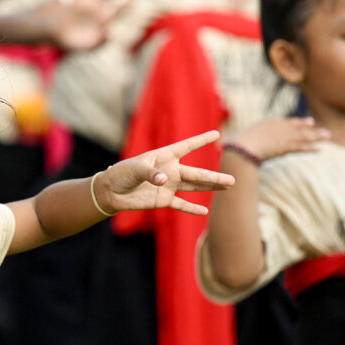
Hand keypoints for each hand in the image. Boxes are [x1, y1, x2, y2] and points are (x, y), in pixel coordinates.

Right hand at [51, 0, 134, 51]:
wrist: (45, 35)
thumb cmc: (63, 43)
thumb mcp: (79, 47)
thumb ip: (96, 44)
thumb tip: (111, 34)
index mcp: (101, 26)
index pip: (119, 12)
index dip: (129, 3)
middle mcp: (97, 15)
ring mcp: (87, 7)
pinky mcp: (76, 2)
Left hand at [98, 130, 234, 215]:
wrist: (111, 191)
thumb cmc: (122, 173)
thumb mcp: (135, 169)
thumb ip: (150, 173)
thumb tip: (164, 181)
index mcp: (164, 156)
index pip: (186, 146)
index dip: (200, 140)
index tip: (217, 134)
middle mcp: (171, 170)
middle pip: (196, 173)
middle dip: (214, 177)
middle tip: (233, 179)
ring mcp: (169, 186)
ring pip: (194, 187)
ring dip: (210, 188)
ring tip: (227, 188)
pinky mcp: (164, 200)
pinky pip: (181, 204)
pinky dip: (191, 208)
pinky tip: (205, 211)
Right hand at [228, 117, 331, 161]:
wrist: (243, 146)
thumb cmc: (239, 143)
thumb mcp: (245, 137)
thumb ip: (252, 138)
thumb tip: (243, 143)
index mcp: (270, 122)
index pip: (289, 122)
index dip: (300, 122)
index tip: (309, 122)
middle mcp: (280, 127)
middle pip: (300, 128)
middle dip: (312, 130)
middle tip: (324, 131)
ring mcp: (284, 136)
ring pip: (304, 136)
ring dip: (317, 137)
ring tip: (327, 137)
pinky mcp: (286, 147)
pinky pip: (302, 147)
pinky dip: (311, 148)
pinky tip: (320, 150)